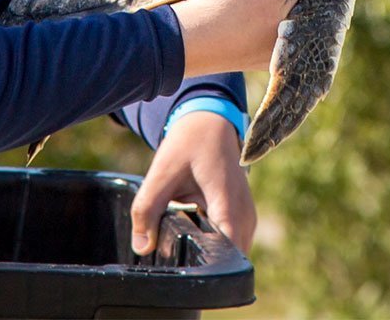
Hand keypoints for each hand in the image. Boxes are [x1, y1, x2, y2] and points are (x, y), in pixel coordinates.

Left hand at [131, 111, 254, 254]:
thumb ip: (146, 210)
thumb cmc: (189, 143)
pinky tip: (193, 230)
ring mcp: (248, 217)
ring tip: (184, 235)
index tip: (184, 265)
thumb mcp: (161, 173)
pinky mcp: (244, 217)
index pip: (227, 252)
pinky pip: (232, 242)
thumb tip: (141, 248)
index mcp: (228, 201)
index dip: (206, 265)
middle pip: (229, 258)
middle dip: (204, 261)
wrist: (210, 123)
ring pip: (232, 253)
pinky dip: (214, 243)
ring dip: (209, 253)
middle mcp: (245, 213)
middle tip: (175, 251)